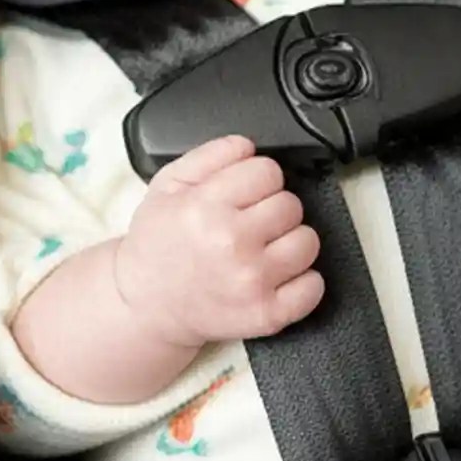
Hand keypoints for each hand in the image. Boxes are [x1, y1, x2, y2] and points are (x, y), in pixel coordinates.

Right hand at [114, 136, 323, 347]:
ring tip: (263, 249)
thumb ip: (209, 155)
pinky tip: (276, 276)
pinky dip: (302, 281)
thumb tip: (249, 146)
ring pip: (308, 241)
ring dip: (289, 242)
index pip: (268, 171)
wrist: (147, 305)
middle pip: (290, 204)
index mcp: (206, 206)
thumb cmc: (159, 245)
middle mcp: (231, 243)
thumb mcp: (167, 185)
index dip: (257, 180)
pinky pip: (313, 286)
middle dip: (272, 209)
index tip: (244, 195)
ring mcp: (252, 282)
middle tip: (248, 224)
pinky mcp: (266, 314)